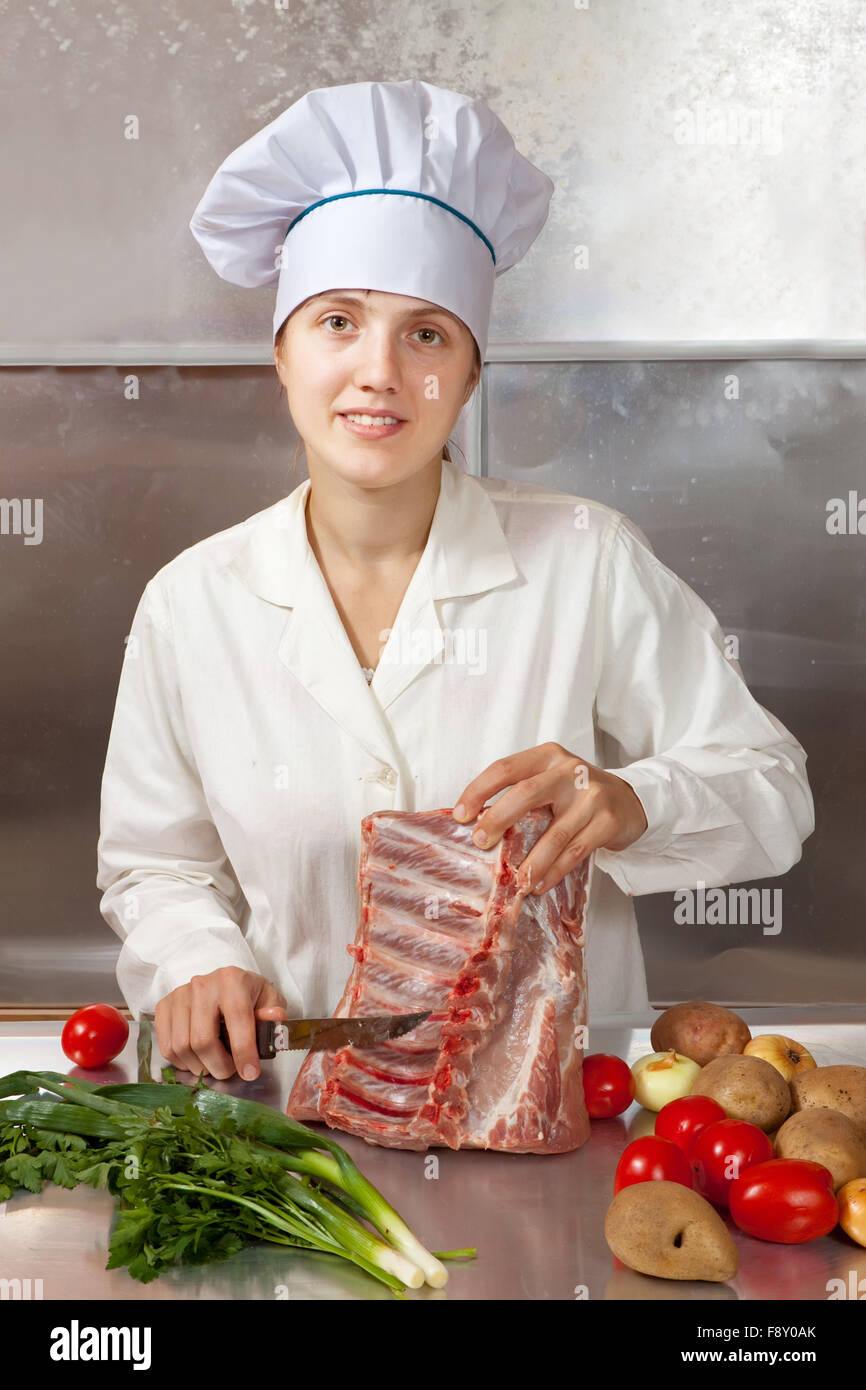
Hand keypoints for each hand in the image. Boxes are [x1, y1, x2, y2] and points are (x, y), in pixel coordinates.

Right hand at [154, 966, 289, 1082]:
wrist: (224, 982)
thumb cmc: (248, 995)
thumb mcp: (270, 999)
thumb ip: (274, 1013)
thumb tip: (272, 1019)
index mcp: (232, 980)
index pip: (236, 1020)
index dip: (243, 1052)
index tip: (250, 1073)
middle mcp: (202, 985)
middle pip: (202, 1040)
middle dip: (218, 1066)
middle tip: (229, 1071)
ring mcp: (179, 995)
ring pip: (181, 1047)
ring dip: (199, 1067)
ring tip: (214, 1065)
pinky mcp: (164, 1006)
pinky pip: (166, 1047)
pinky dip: (182, 1062)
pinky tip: (197, 1059)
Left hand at [452, 742, 647, 895]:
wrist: (629, 799)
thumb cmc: (577, 793)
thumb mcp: (551, 780)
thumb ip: (522, 793)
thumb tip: (477, 825)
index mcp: (547, 756)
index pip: (505, 768)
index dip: (479, 790)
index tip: (460, 815)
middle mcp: (569, 771)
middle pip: (527, 793)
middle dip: (498, 819)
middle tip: (479, 842)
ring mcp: (592, 796)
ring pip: (554, 833)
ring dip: (531, 861)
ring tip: (515, 880)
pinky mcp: (608, 821)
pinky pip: (575, 851)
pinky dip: (554, 871)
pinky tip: (540, 883)